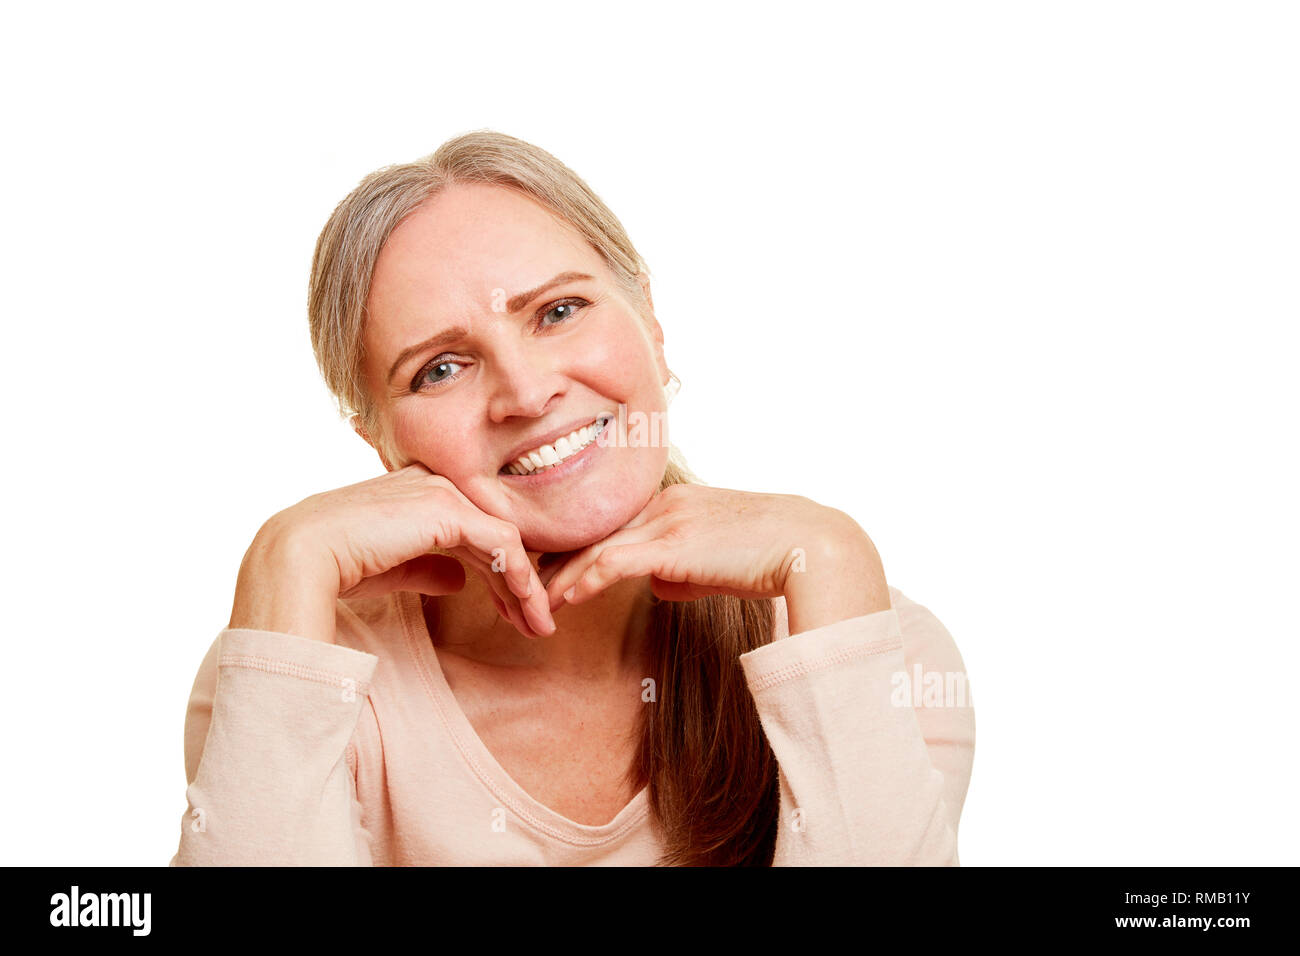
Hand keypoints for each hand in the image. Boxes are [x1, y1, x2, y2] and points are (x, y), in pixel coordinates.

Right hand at [257, 463, 555, 638]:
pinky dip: (519, 578)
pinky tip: (527, 608)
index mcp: (417, 492)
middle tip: (538, 624)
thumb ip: (426, 566)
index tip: (510, 613)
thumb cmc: (332, 566)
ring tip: (539, 626)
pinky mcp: (449, 511)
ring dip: (526, 587)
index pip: (473, 530)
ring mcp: (443, 492)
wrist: (299, 557)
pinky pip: (501, 545)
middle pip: (495, 536)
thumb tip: (457, 579)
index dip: (497, 573)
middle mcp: (434, 484)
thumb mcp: (391, 568)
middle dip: (520, 584)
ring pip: (505, 541)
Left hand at [541, 484, 886, 631]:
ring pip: (595, 546)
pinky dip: (583, 581)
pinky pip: (612, 562)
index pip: (611, 521)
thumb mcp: (720, 559)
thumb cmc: (774, 556)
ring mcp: (667, 521)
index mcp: (675, 501)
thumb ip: (685, 566)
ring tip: (532, 600)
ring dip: (559, 577)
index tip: (550, 567)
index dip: (577, 545)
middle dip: (555, 557)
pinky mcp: (671, 545)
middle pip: (592, 529)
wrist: (812, 547)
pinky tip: (563, 600)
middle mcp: (664, 503)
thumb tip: (657, 584)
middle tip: (521, 580)